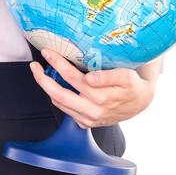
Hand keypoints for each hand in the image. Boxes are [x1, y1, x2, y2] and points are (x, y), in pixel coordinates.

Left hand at [29, 49, 162, 129]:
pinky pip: (65, 110)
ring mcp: (88, 119)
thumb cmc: (133, 86)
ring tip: (42, 72)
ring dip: (47, 88)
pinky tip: (57, 85)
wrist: (141, 103)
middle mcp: (92, 111)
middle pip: (58, 95)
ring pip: (59, 103)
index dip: (58, 64)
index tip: (48, 52)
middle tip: (34, 66)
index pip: (72, 78)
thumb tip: (90, 78)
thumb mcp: (127, 77)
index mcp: (101, 98)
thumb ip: (108, 77)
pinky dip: (58, 97)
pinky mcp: (86, 123)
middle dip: (43, 79)